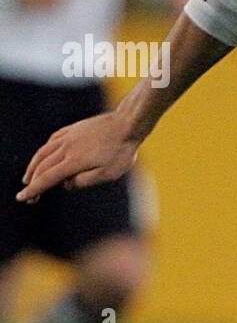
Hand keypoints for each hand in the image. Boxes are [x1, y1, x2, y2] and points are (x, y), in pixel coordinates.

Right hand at [17, 111, 138, 203]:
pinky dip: (43, 151)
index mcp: (74, 161)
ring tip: (28, 178)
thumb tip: (66, 184)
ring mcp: (68, 136)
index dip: (34, 189)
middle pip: (42, 167)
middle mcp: (66, 148)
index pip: (48, 178)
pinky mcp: (73, 129)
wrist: (128, 124)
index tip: (23, 198)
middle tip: (28, 195)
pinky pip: (51, 141)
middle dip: (32, 182)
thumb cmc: (121, 151)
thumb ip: (85, 181)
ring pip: (43, 152)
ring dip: (33, 167)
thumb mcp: (109, 174)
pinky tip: (43, 156)